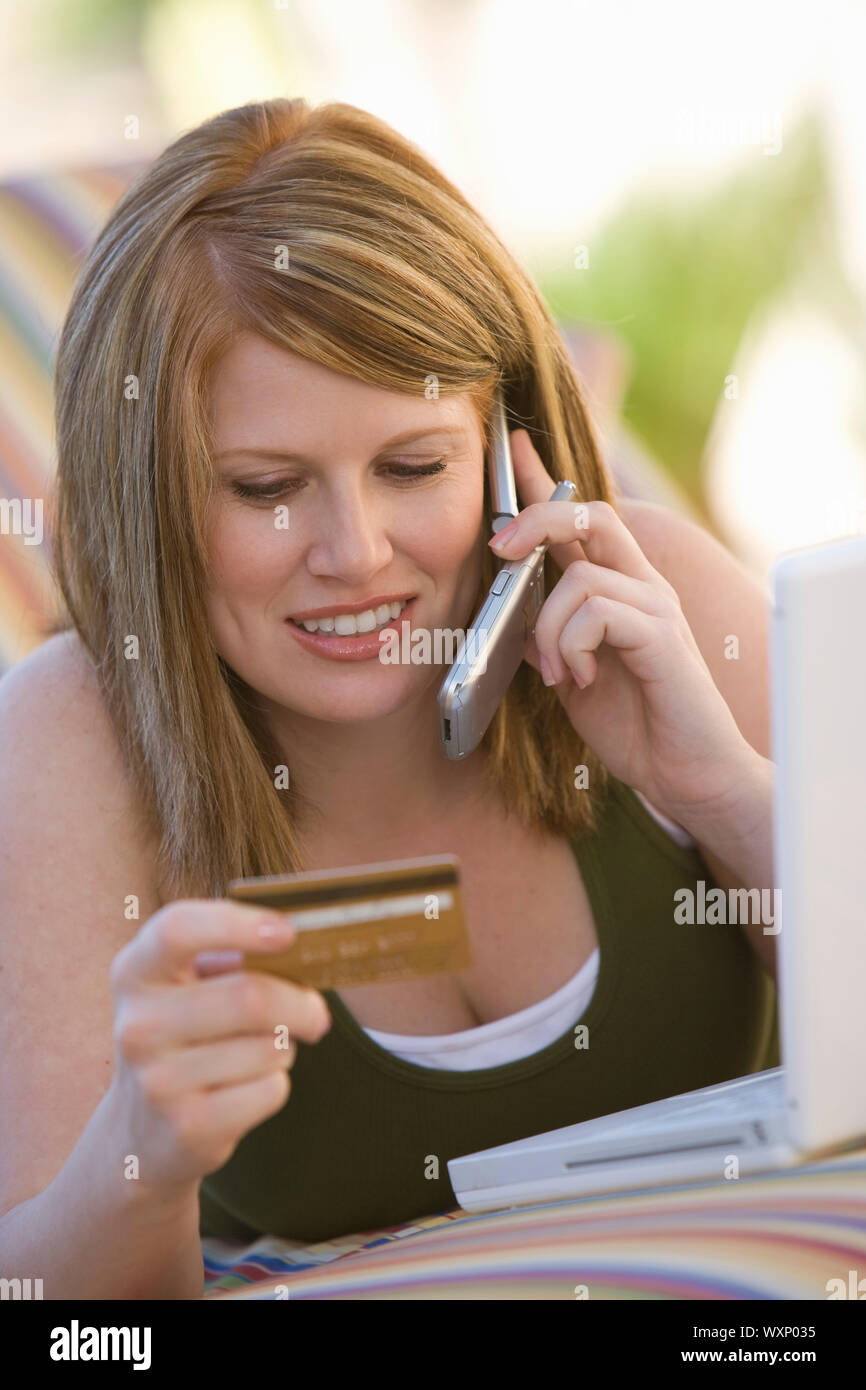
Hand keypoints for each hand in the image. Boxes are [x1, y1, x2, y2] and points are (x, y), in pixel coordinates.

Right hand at [108, 900, 330, 1193]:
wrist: (140, 1129)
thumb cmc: (183, 1035)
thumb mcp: (185, 987)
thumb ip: (233, 958)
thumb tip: (302, 946)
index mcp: (135, 972)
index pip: (177, 930)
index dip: (237, 924)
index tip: (287, 932)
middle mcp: (139, 1026)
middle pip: (249, 997)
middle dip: (300, 1003)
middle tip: (315, 1012)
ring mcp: (159, 1081)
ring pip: (269, 1046)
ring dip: (284, 1046)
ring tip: (258, 1052)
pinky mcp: (189, 1127)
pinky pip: (271, 1089)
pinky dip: (276, 1084)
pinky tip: (246, 1088)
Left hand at [489, 429, 756, 822]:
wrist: (689, 774)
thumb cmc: (637, 726)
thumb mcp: (573, 676)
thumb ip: (549, 639)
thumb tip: (515, 617)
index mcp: (619, 589)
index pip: (580, 521)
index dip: (542, 482)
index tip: (512, 447)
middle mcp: (641, 586)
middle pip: (588, 516)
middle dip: (536, 520)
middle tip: (499, 550)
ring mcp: (656, 607)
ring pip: (579, 578)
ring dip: (549, 630)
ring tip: (559, 673)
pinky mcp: (662, 635)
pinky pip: (598, 612)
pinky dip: (573, 646)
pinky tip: (582, 680)